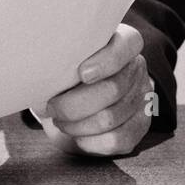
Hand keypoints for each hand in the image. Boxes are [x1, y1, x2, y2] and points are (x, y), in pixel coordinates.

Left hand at [37, 23, 154, 155]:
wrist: (72, 97)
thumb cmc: (64, 70)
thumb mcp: (63, 55)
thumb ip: (62, 53)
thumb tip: (42, 61)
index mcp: (122, 41)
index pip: (127, 44)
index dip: (107, 61)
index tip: (81, 74)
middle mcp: (137, 68)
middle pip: (113, 89)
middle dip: (74, 104)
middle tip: (51, 107)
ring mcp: (142, 97)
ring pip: (111, 118)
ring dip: (77, 125)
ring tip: (60, 121)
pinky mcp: (140, 125)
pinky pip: (118, 140)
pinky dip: (92, 142)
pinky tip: (77, 137)